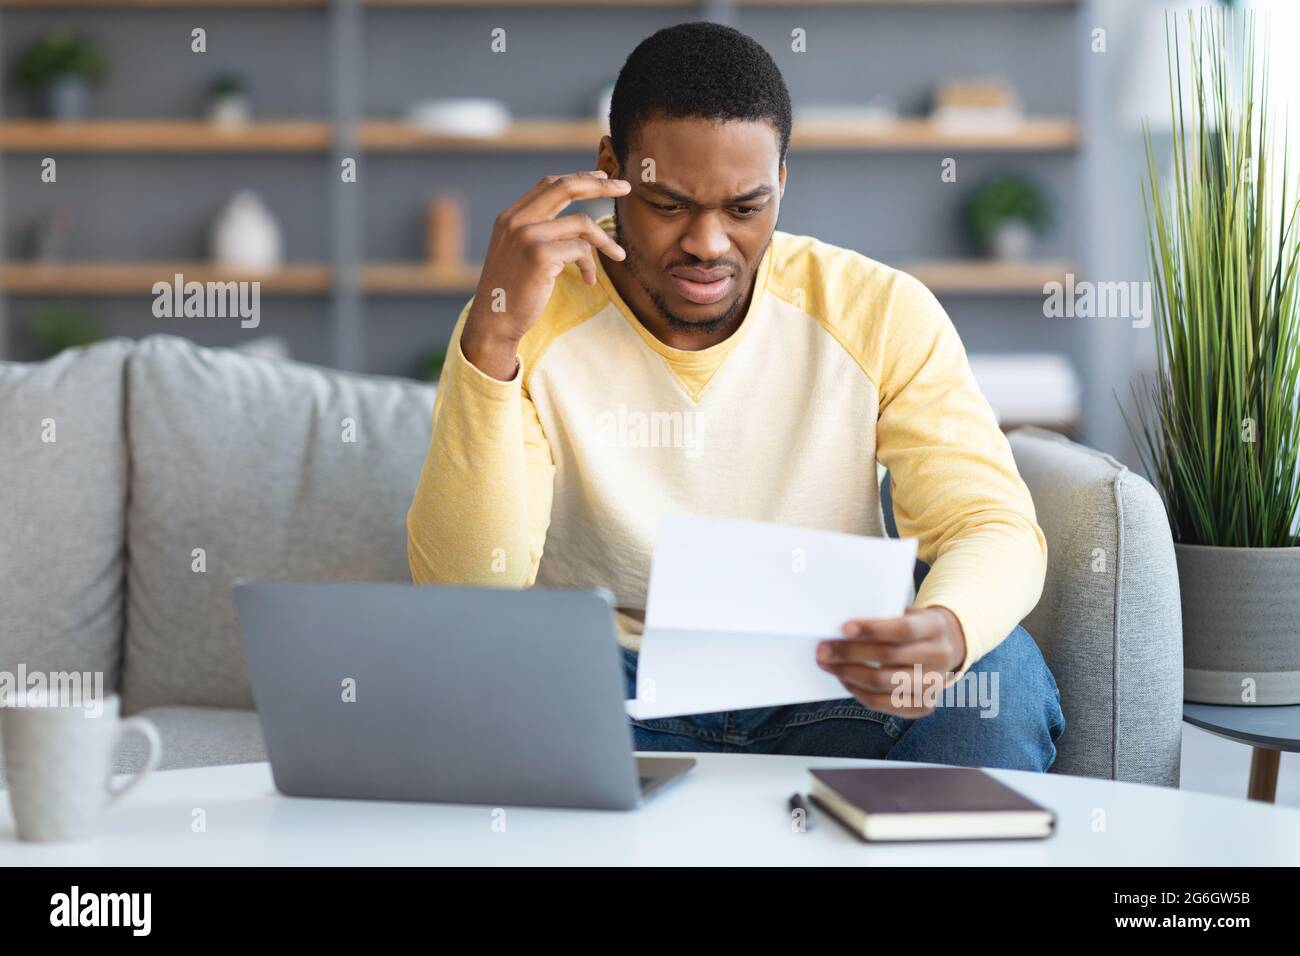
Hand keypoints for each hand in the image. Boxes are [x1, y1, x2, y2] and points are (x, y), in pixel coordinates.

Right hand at [461, 170, 630, 378]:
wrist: (494, 321)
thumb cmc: (511, 292)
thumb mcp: (517, 253)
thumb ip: (538, 232)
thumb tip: (579, 223)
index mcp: (510, 216)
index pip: (549, 183)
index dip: (579, 178)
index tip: (602, 177)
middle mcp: (516, 220)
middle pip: (566, 187)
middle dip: (600, 185)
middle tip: (626, 188)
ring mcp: (526, 235)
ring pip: (581, 222)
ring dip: (605, 240)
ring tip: (618, 255)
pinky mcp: (540, 255)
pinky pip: (581, 249)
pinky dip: (591, 265)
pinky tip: (589, 280)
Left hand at [816, 606, 966, 718]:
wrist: (945, 646)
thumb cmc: (913, 626)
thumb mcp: (906, 613)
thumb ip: (882, 618)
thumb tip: (840, 629)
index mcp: (935, 627)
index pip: (903, 630)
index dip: (872, 629)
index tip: (844, 628)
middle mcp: (939, 657)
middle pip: (888, 657)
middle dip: (849, 653)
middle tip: (822, 650)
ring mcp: (934, 685)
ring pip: (882, 683)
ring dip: (848, 674)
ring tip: (827, 665)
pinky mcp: (924, 705)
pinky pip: (883, 703)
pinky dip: (859, 692)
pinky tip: (845, 680)